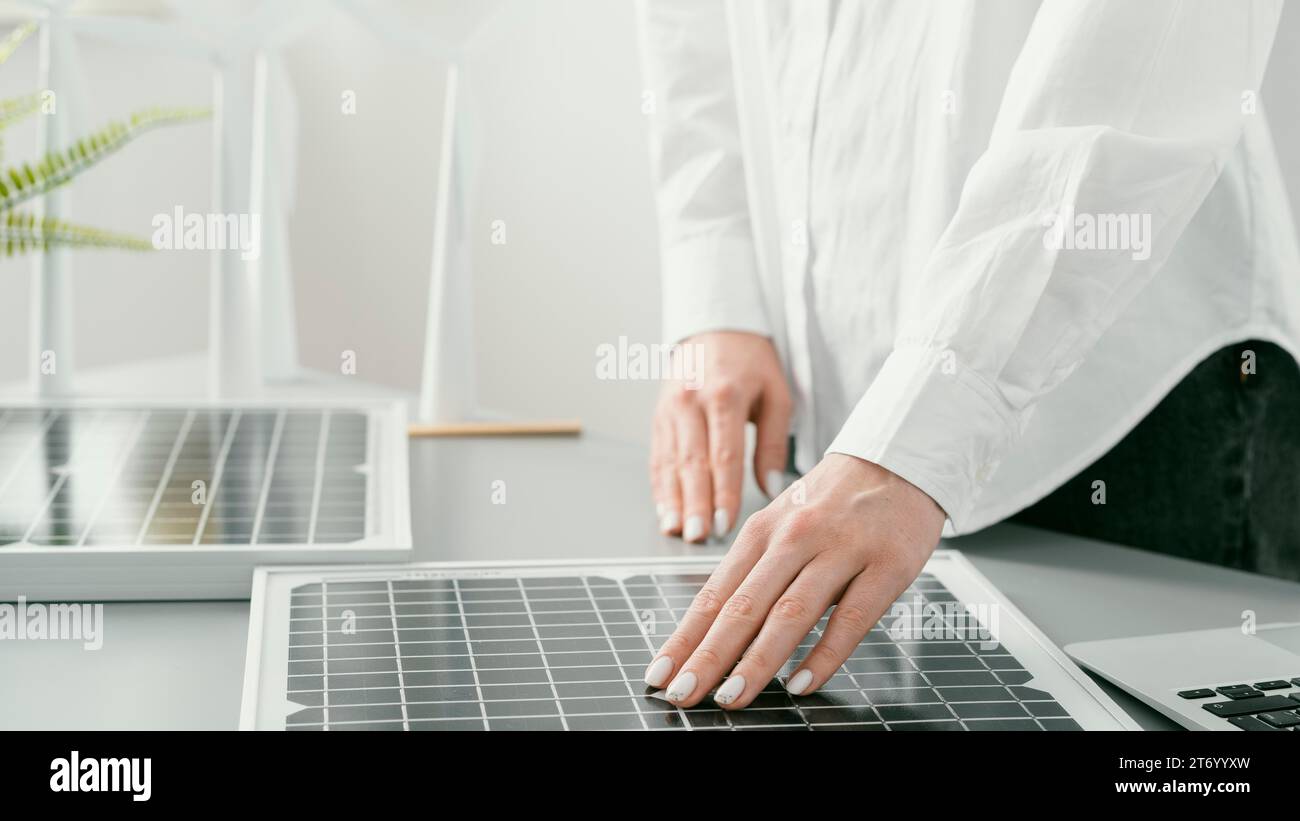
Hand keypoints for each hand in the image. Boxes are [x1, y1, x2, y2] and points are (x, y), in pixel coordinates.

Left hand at [641, 453, 945, 707]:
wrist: (900, 461)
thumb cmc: (834, 502)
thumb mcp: (783, 526)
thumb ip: (754, 573)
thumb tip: (713, 633)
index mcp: (762, 531)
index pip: (714, 594)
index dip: (685, 637)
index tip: (660, 674)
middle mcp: (795, 538)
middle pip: (744, 605)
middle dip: (709, 655)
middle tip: (683, 693)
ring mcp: (841, 551)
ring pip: (790, 613)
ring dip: (757, 661)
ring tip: (732, 697)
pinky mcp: (885, 566)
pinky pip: (851, 618)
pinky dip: (824, 655)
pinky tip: (801, 684)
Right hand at [651, 331, 791, 542]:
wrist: (714, 327)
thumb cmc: (750, 362)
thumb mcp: (776, 395)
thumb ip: (773, 443)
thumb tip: (772, 488)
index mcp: (725, 396)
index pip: (723, 455)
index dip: (723, 493)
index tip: (725, 524)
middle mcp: (691, 402)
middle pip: (691, 463)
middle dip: (694, 505)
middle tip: (698, 537)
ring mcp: (669, 410)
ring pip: (669, 464)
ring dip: (672, 501)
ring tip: (676, 531)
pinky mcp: (658, 417)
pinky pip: (657, 458)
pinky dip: (660, 488)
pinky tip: (665, 512)